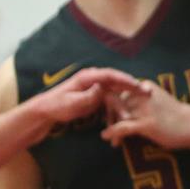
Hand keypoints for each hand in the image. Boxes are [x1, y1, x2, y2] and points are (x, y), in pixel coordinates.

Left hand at [25, 68, 142, 128]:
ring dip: (126, 98)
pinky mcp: (93, 97)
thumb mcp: (71, 103)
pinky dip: (118, 105)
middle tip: (146, 92)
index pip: (110, 75)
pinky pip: (109, 99)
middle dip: (132, 86)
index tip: (137, 85)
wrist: (42, 113)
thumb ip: (88, 96)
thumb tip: (103, 88)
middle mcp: (92, 80)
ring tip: (139, 103)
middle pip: (116, 81)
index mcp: (87, 77)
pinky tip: (126, 112)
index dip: (125, 79)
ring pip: (114, 91)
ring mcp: (93, 88)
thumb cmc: (55, 106)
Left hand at [101, 81, 189, 155]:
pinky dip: (112, 133)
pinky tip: (107, 137)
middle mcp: (143, 95)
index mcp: (145, 87)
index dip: (109, 99)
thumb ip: (142, 100)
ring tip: (107, 136)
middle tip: (107, 124)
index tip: (108, 111)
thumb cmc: (175, 115)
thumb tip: (125, 105)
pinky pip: (122, 127)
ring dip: (109, 124)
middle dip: (107, 112)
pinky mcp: (146, 123)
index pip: (118, 88)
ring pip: (116, 113)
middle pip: (113, 100)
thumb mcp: (157, 101)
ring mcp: (144, 109)